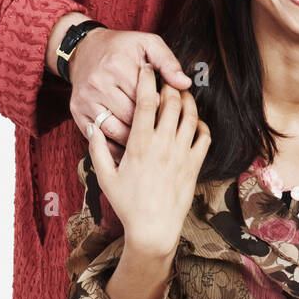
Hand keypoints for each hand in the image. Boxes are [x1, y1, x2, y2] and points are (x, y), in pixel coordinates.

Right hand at [68, 28, 192, 163]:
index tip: (170, 114)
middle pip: (131, 117)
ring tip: (148, 141)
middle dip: (149, 127)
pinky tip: (128, 147)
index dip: (161, 110)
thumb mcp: (147, 44)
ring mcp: (85, 99)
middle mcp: (98, 83)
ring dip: (133, 140)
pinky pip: (97, 137)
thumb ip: (168, 62)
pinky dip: (113, 145)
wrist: (84, 48)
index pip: (147, 99)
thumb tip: (185, 83)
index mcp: (118, 66)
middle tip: (162, 132)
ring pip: (114, 130)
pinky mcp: (77, 111)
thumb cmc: (121, 47)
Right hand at [87, 63, 210, 256]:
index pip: (145, 102)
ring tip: (181, 93)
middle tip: (166, 78)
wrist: (153, 229)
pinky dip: (201, 124)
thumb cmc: (127, 204)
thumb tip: (94, 126)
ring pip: (191, 116)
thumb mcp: (105, 177)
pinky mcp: (195, 164)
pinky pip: (205, 136)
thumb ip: (97, 149)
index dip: (147, 81)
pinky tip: (195, 121)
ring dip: (188, 100)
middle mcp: (163, 144)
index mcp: (140, 144)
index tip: (145, 69)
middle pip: (172, 103)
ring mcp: (182, 154)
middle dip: (169, 85)